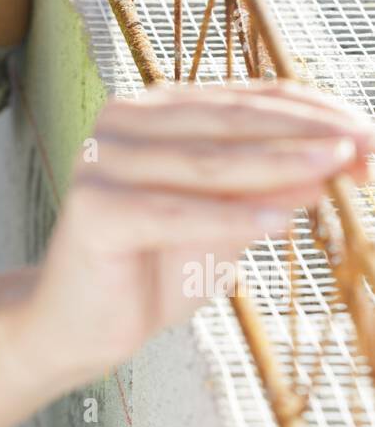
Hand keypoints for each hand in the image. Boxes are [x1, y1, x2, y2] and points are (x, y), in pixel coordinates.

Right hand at [29, 78, 374, 388]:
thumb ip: (269, 190)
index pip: (247, 100)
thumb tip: (334, 164)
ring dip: (279, 165)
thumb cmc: (152, 269)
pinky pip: (174, 212)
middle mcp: (124, 122)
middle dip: (305, 134)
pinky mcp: (93, 208)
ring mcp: (103, 160)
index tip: (370, 134)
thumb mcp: (227, 223)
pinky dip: (227, 217)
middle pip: (230, 121)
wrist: (80, 326)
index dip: (313, 113)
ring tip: (335, 170)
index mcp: (156, 111)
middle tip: (366, 147)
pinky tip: (277, 223)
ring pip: (207, 161)